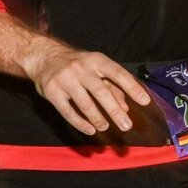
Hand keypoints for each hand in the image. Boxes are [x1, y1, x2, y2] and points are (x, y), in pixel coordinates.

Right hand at [23, 43, 149, 134]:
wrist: (43, 57)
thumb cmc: (76, 65)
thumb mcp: (95, 68)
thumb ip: (112, 86)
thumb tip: (126, 107)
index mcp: (96, 60)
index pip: (117, 74)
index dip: (132, 87)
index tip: (144, 101)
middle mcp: (81, 68)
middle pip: (101, 92)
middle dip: (115, 110)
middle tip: (126, 125)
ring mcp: (65, 80)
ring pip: (84, 103)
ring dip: (98, 118)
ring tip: (106, 127)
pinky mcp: (52, 92)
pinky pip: (68, 111)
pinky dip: (80, 122)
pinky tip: (90, 130)